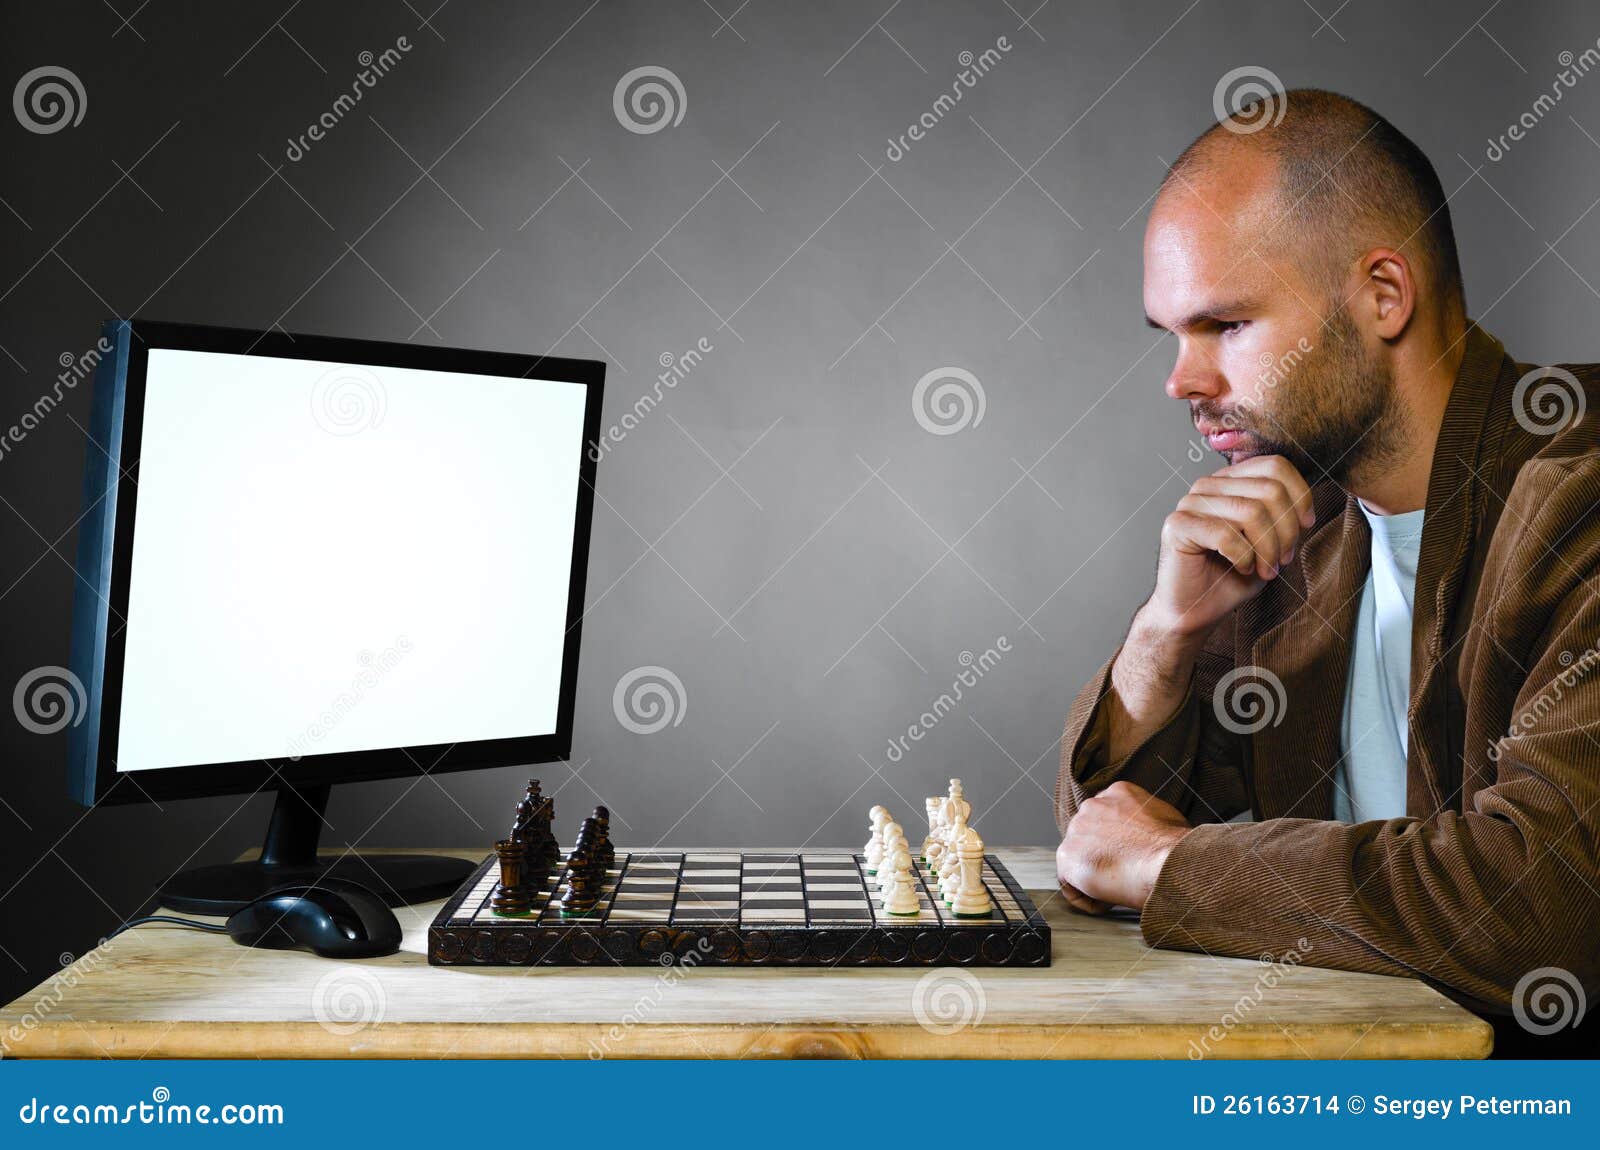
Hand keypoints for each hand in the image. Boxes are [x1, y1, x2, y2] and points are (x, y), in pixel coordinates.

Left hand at [1056, 780, 1192, 910]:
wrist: (1165, 862)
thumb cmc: (1175, 847)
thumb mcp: (1168, 818)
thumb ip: (1150, 819)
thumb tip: (1152, 834)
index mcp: (1117, 793)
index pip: (1106, 818)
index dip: (1118, 843)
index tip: (1130, 858)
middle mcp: (1092, 806)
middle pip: (1089, 837)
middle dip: (1104, 858)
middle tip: (1124, 875)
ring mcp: (1076, 830)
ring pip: (1079, 860)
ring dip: (1096, 878)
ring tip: (1120, 889)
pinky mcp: (1067, 856)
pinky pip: (1070, 884)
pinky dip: (1088, 898)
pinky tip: (1108, 901)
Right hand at [1147, 454, 1314, 639]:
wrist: (1195, 610)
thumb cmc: (1231, 577)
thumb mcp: (1269, 542)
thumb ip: (1283, 517)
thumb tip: (1304, 507)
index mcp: (1231, 481)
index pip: (1274, 466)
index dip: (1300, 496)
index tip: (1305, 527)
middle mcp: (1209, 486)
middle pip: (1269, 490)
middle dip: (1287, 531)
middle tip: (1282, 560)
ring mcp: (1190, 503)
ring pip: (1251, 512)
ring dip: (1268, 549)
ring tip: (1266, 570)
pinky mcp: (1178, 525)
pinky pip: (1226, 534)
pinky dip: (1243, 557)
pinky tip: (1242, 568)